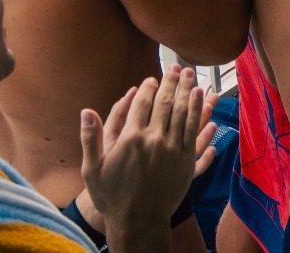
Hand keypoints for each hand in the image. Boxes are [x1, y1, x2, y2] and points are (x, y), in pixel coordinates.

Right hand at [77, 66, 212, 242]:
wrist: (137, 221)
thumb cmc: (111, 196)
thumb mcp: (92, 169)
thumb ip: (90, 138)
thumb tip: (86, 111)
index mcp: (131, 138)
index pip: (142, 104)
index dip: (148, 88)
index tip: (152, 78)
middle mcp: (154, 140)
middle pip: (166, 103)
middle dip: (172, 82)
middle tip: (176, 68)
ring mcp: (173, 149)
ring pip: (184, 113)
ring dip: (189, 92)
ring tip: (192, 77)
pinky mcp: (186, 160)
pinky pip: (195, 131)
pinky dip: (199, 114)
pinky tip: (203, 102)